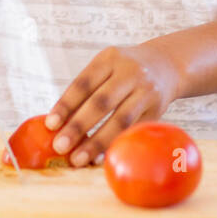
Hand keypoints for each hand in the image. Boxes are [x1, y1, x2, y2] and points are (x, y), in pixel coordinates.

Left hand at [44, 40, 180, 166]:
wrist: (166, 65)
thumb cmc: (123, 71)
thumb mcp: (106, 67)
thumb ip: (84, 91)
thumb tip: (56, 125)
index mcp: (109, 58)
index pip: (84, 83)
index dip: (66, 104)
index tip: (50, 125)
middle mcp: (130, 72)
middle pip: (101, 102)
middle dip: (79, 126)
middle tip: (60, 146)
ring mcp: (146, 91)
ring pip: (120, 120)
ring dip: (97, 142)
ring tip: (78, 159)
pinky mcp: (157, 110)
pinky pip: (134, 130)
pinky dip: (116, 144)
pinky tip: (101, 158)